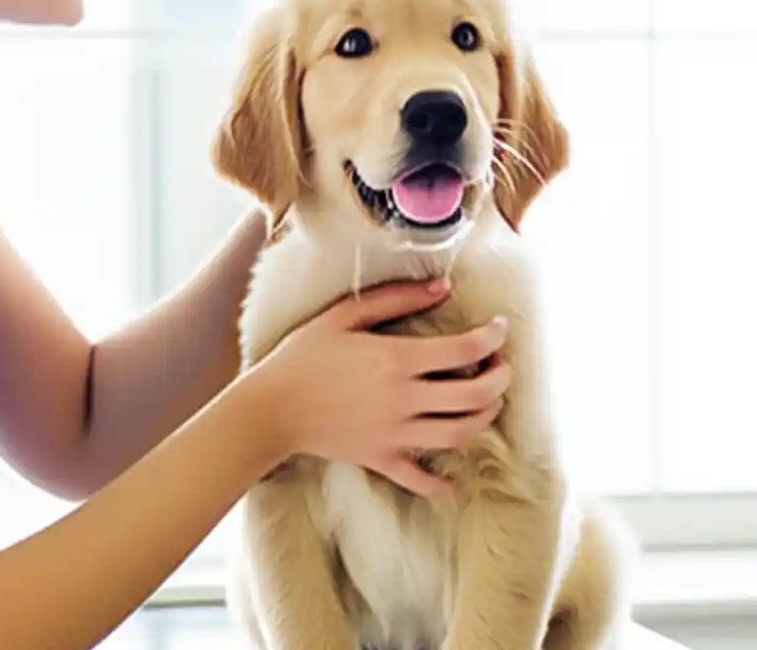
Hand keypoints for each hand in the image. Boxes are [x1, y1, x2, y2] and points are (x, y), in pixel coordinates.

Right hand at [250, 279, 510, 496]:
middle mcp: (403, 399)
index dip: (493, 338)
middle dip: (500, 379)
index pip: (466, 350)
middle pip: (475, 396)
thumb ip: (395, 298)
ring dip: (485, 418)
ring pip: (460, 434)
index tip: (500, 328)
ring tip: (486, 403)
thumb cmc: (302, 357)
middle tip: (500, 367)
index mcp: (396, 360)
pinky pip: (420, 479)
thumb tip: (443, 287)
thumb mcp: (343, 316)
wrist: (270, 407)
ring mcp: (395, 433)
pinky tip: (450, 477)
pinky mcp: (381, 458)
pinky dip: (440, 482)